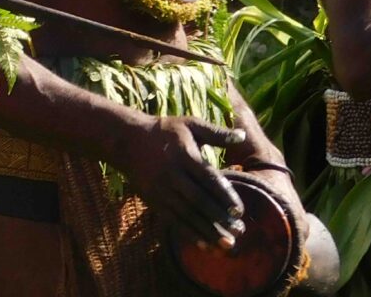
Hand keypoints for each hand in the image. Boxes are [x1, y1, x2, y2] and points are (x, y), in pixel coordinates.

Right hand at [125, 116, 251, 246]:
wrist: (127, 141)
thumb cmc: (165, 131)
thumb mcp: (190, 124)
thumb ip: (217, 133)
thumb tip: (243, 135)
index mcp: (184, 155)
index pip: (208, 179)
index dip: (224, 196)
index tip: (239, 211)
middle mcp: (172, 174)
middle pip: (199, 201)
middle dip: (219, 218)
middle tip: (240, 231)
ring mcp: (161, 190)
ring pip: (187, 215)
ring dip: (208, 231)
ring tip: (227, 244)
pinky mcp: (154, 201)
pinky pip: (174, 221)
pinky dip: (190, 234)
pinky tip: (206, 245)